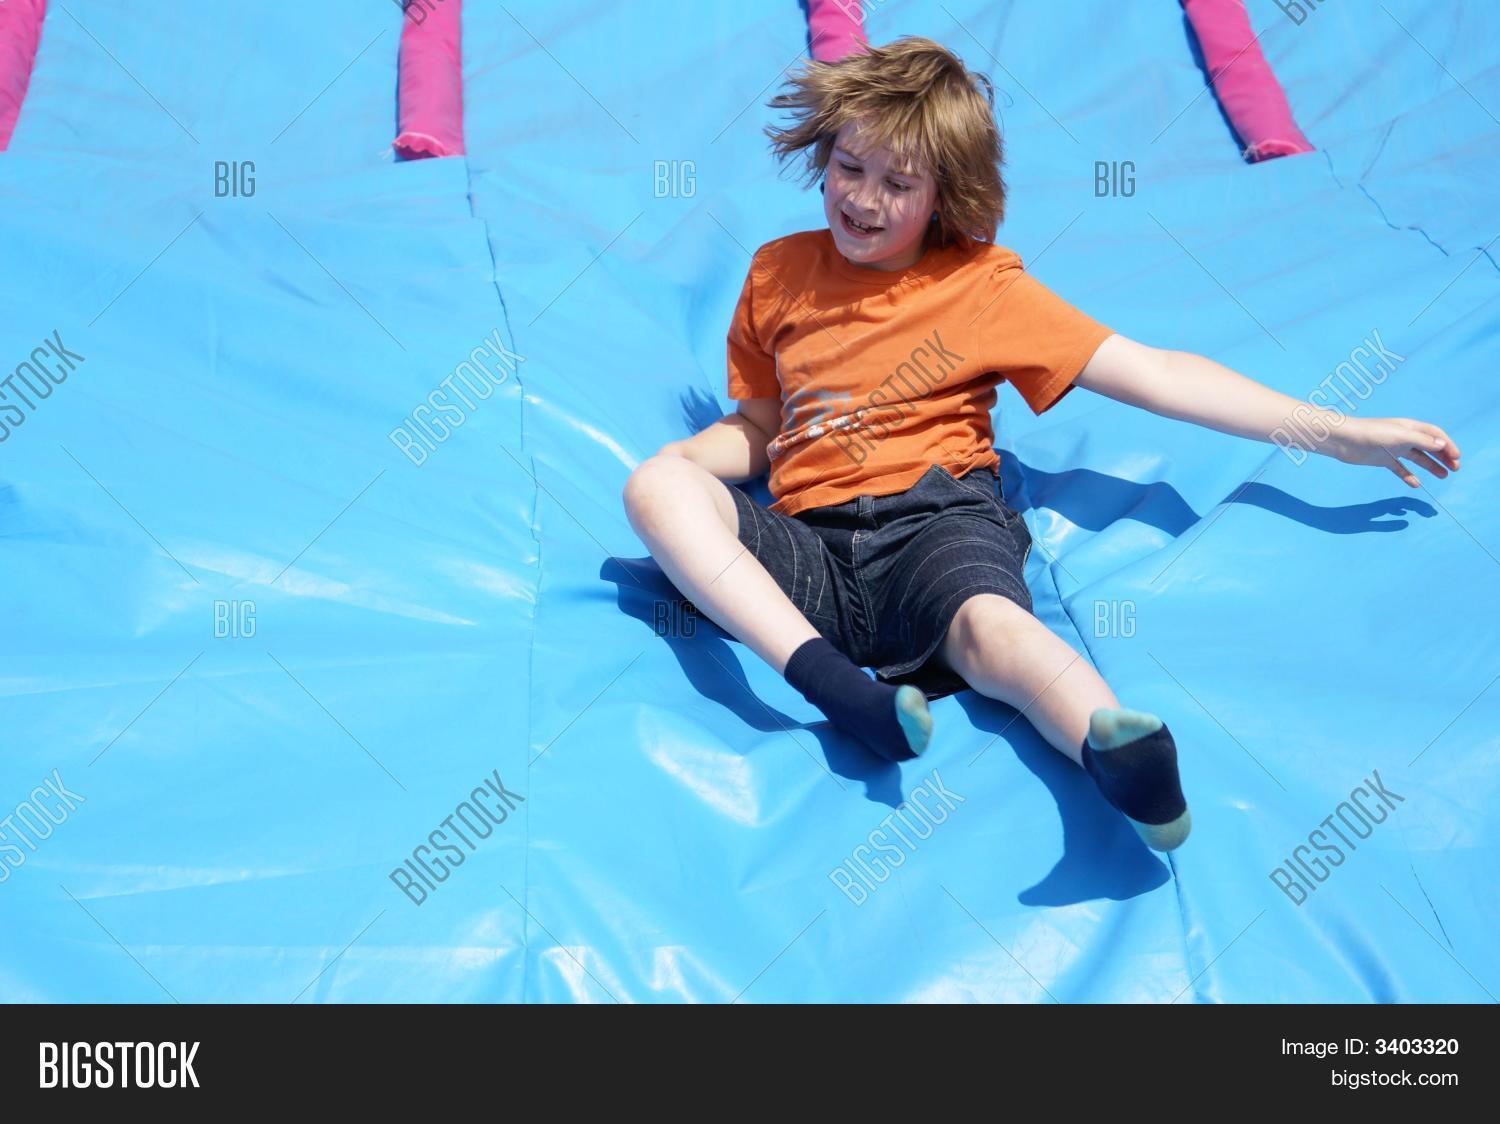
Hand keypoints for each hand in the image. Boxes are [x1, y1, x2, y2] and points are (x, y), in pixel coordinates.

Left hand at [1325, 416, 1460, 487]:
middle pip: (1429, 446)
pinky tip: (1416, 485)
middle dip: (1443, 456)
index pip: (1435, 435)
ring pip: (1418, 458)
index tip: (1457, 458)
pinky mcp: (1383, 459)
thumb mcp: (1400, 436)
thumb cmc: (1372, 433)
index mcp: (1411, 427)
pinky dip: (1408, 476)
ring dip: (1431, 466)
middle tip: (1455, 469)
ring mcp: (1394, 449)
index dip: (1447, 445)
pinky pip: (1400, 469)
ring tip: (1444, 476)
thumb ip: (1421, 441)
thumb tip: (1442, 444)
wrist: (1344, 440)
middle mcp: (1404, 437)